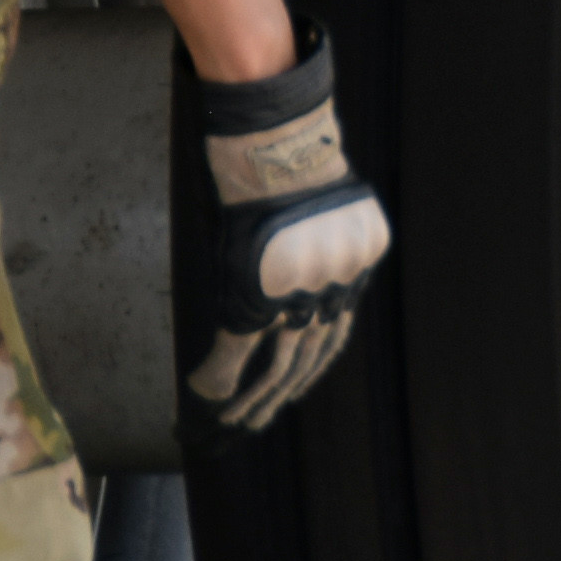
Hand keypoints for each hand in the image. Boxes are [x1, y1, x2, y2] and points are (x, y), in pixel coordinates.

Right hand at [181, 35, 388, 443]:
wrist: (271, 139)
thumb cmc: (289, 158)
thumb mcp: (324, 206)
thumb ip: (317, 246)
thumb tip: (295, 273)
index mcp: (354, 267)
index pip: (332, 335)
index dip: (310, 370)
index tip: (290, 391)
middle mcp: (334, 287)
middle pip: (309, 357)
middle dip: (282, 395)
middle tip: (258, 421)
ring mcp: (295, 295)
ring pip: (278, 363)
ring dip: (254, 400)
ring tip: (234, 422)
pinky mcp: (255, 294)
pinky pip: (237, 349)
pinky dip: (220, 377)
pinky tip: (205, 398)